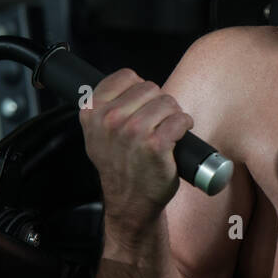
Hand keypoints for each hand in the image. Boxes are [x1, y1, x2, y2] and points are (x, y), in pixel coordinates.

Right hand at [76, 68, 194, 238]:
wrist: (130, 201)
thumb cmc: (118, 166)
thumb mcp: (96, 134)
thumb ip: (102, 107)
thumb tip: (126, 83)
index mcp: (92, 111)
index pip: (126, 76)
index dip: (140, 89)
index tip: (142, 105)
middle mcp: (110, 120)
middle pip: (150, 87)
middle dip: (158, 102)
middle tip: (156, 122)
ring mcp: (133, 132)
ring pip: (167, 102)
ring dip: (173, 114)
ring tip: (167, 130)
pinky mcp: (155, 145)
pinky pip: (179, 119)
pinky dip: (185, 125)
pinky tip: (179, 135)